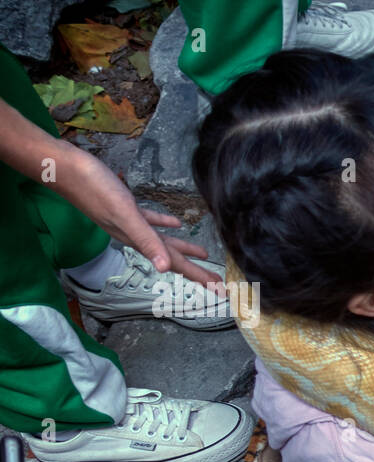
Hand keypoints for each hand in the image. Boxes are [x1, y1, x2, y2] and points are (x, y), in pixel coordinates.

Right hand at [57, 147, 220, 286]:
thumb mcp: (125, 214)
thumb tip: (165, 268)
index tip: (218, 291)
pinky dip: (164, 224)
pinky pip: (151, 221)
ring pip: (164, 241)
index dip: (198, 277)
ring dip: (183, 248)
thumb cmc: (95, 188)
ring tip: (204, 254)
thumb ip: (146, 240)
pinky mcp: (125, 207)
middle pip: (173, 257)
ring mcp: (130, 222)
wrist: (64, 168)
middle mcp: (136, 236)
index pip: (175, 264)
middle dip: (196, 270)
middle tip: (217, 281)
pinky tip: (176, 224)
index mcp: (139, 240)